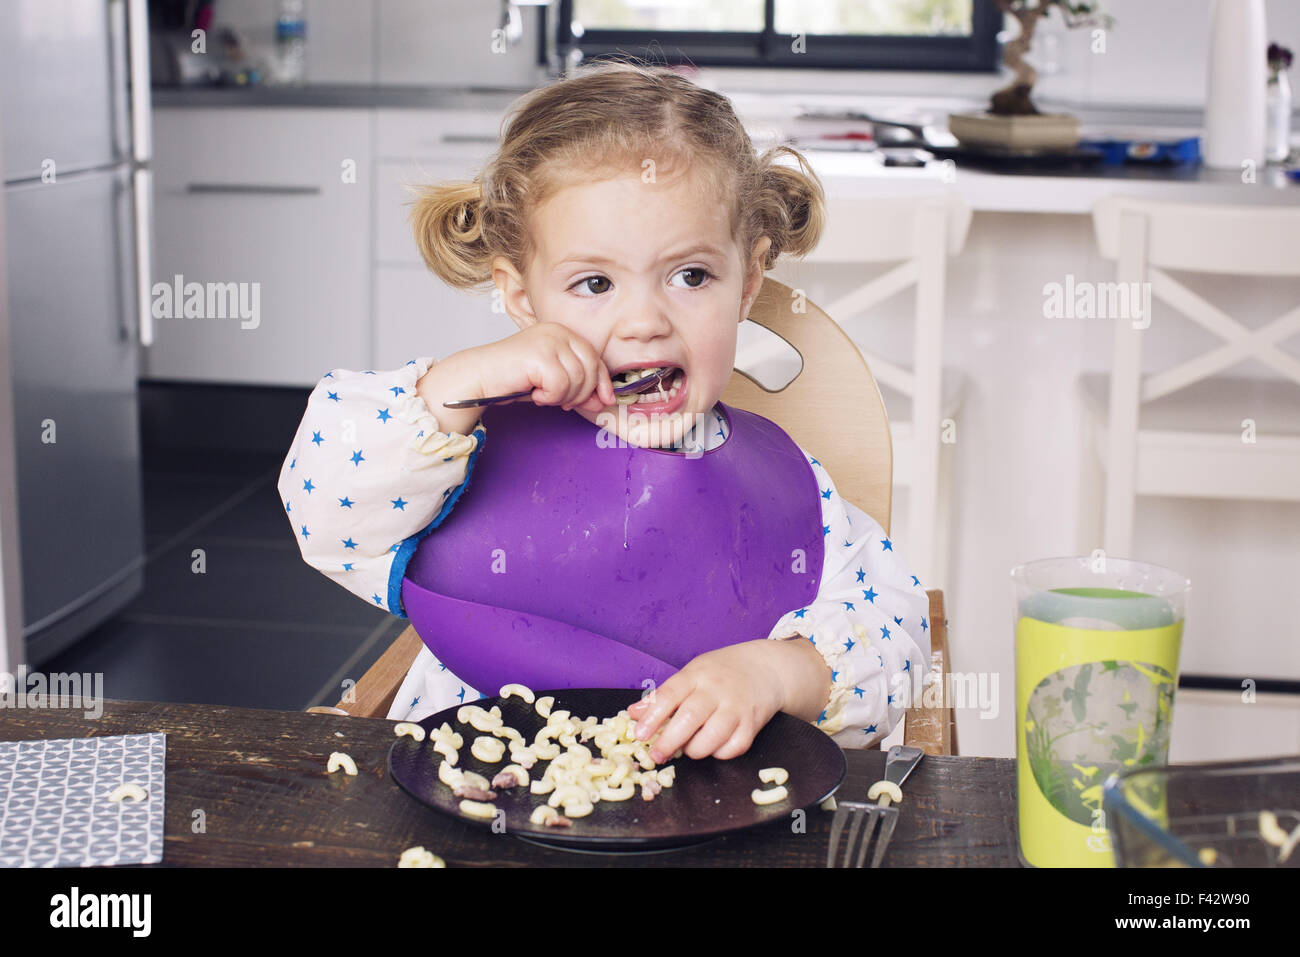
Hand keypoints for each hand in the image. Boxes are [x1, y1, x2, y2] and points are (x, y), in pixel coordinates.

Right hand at [476, 322, 615, 412]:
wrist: (480, 376)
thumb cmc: (513, 379)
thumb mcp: (553, 383)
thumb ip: (578, 388)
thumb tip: (603, 402)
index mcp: (563, 332)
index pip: (595, 357)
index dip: (602, 382)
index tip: (603, 401)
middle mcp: (558, 331)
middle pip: (591, 368)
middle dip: (581, 393)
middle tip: (562, 403)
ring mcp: (549, 341)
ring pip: (578, 379)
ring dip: (562, 397)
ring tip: (543, 396)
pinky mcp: (540, 355)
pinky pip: (560, 385)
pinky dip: (549, 397)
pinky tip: (534, 394)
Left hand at [626, 638, 822, 761]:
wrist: (767, 668)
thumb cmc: (722, 672)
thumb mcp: (692, 674)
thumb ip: (663, 696)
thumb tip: (633, 714)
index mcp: (697, 675)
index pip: (670, 695)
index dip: (652, 717)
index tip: (640, 734)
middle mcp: (717, 690)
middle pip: (689, 718)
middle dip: (669, 741)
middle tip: (657, 755)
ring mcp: (737, 707)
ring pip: (712, 738)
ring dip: (695, 750)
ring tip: (688, 748)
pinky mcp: (753, 724)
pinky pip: (734, 747)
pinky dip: (720, 753)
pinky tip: (713, 747)